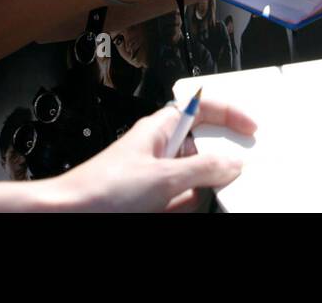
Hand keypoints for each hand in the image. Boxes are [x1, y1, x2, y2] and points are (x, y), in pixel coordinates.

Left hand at [43, 101, 254, 211]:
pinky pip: (183, 199)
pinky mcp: (154, 198)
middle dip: (214, 166)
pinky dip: (184, 205)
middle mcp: (162, 147)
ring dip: (195, 193)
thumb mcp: (163, 177)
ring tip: (175, 202)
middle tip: (228, 175)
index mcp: (163, 127)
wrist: (69, 214)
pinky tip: (169, 210)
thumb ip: (204, 169)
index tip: (252, 128)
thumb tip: (234, 164)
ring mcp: (158, 175)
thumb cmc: (101, 187)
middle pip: (206, 148)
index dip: (231, 113)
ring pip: (196, 179)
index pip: (205, 107)